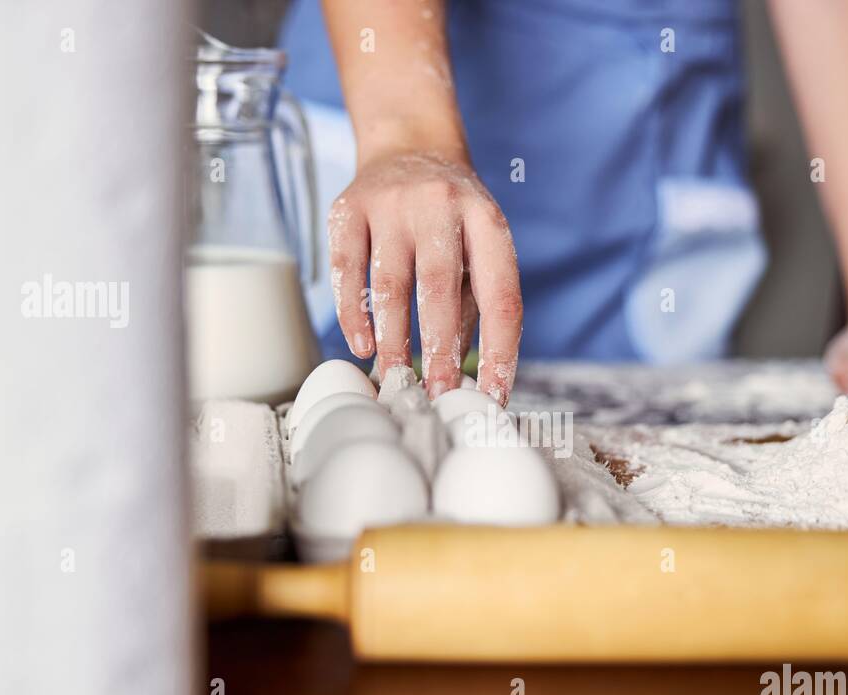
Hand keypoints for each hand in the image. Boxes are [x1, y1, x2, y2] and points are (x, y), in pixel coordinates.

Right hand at [327, 150, 521, 404]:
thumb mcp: (478, 249)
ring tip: (396, 379)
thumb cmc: (451, 219)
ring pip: (390, 283)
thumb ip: (476, 306)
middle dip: (438, 349)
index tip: (494, 394)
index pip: (500, 292)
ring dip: (393, 339)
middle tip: (436, 393)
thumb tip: (465, 375)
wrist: (409, 145)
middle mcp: (441, 205)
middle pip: (438, 287)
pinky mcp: (349, 208)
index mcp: (486, 220)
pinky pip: (346, 269)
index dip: (500, 348)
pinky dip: (353, 312)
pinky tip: (362, 345)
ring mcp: (391, 204)